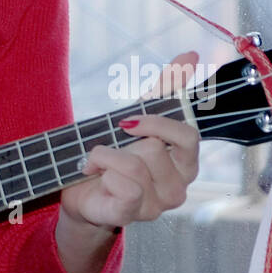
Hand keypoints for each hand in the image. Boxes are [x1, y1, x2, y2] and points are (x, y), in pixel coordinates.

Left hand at [58, 51, 200, 231]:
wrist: (79, 186)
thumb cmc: (116, 152)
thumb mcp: (138, 115)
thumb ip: (167, 88)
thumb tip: (192, 55)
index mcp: (185, 163)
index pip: (189, 136)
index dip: (158, 123)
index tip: (127, 119)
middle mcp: (178, 188)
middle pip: (154, 149)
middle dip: (123, 142)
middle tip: (111, 148)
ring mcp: (157, 207)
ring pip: (135, 166)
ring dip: (104, 156)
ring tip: (97, 163)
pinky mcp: (133, 217)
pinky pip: (125, 189)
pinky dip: (102, 174)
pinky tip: (97, 178)